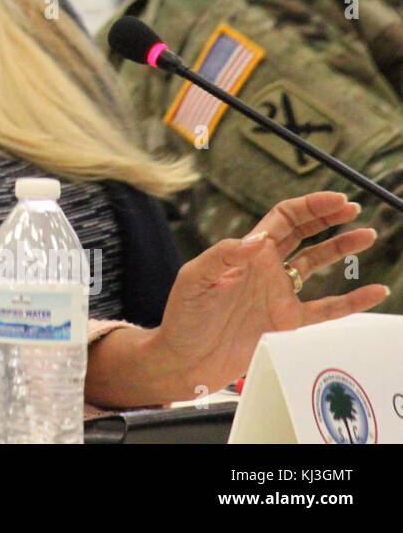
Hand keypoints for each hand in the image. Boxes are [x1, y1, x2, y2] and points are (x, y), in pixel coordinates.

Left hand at [146, 191, 387, 396]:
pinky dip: (351, 300)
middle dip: (328, 218)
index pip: (282, 220)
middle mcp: (264, 268)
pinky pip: (326, 309)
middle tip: (354, 207)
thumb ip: (224, 256)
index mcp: (244, 253)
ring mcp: (278, 294)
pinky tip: (375, 291)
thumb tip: (258, 239)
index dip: (309, 207)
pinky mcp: (287, 322)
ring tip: (368, 235)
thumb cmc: (184, 316)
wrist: (185, 359)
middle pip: (303, 233)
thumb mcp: (195, 279)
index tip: (335, 200)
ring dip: (341, 248)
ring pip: (317, 264)